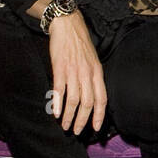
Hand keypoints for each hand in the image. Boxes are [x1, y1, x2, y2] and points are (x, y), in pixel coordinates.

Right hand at [48, 13, 106, 134]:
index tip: (95, 128)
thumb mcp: (93, 60)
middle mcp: (87, 74)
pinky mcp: (60, 69)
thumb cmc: (80, 44)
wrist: (68, 26)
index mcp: (97, 72)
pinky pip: (59, 90)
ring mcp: (73, 72)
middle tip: (76, 131)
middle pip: (88, 103)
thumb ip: (93, 77)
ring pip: (74, 100)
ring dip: (69, 116)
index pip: (102, 99)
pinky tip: (55, 114)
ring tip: (65, 126)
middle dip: (82, 121)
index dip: (99, 115)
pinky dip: (58, 104)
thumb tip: (93, 95)